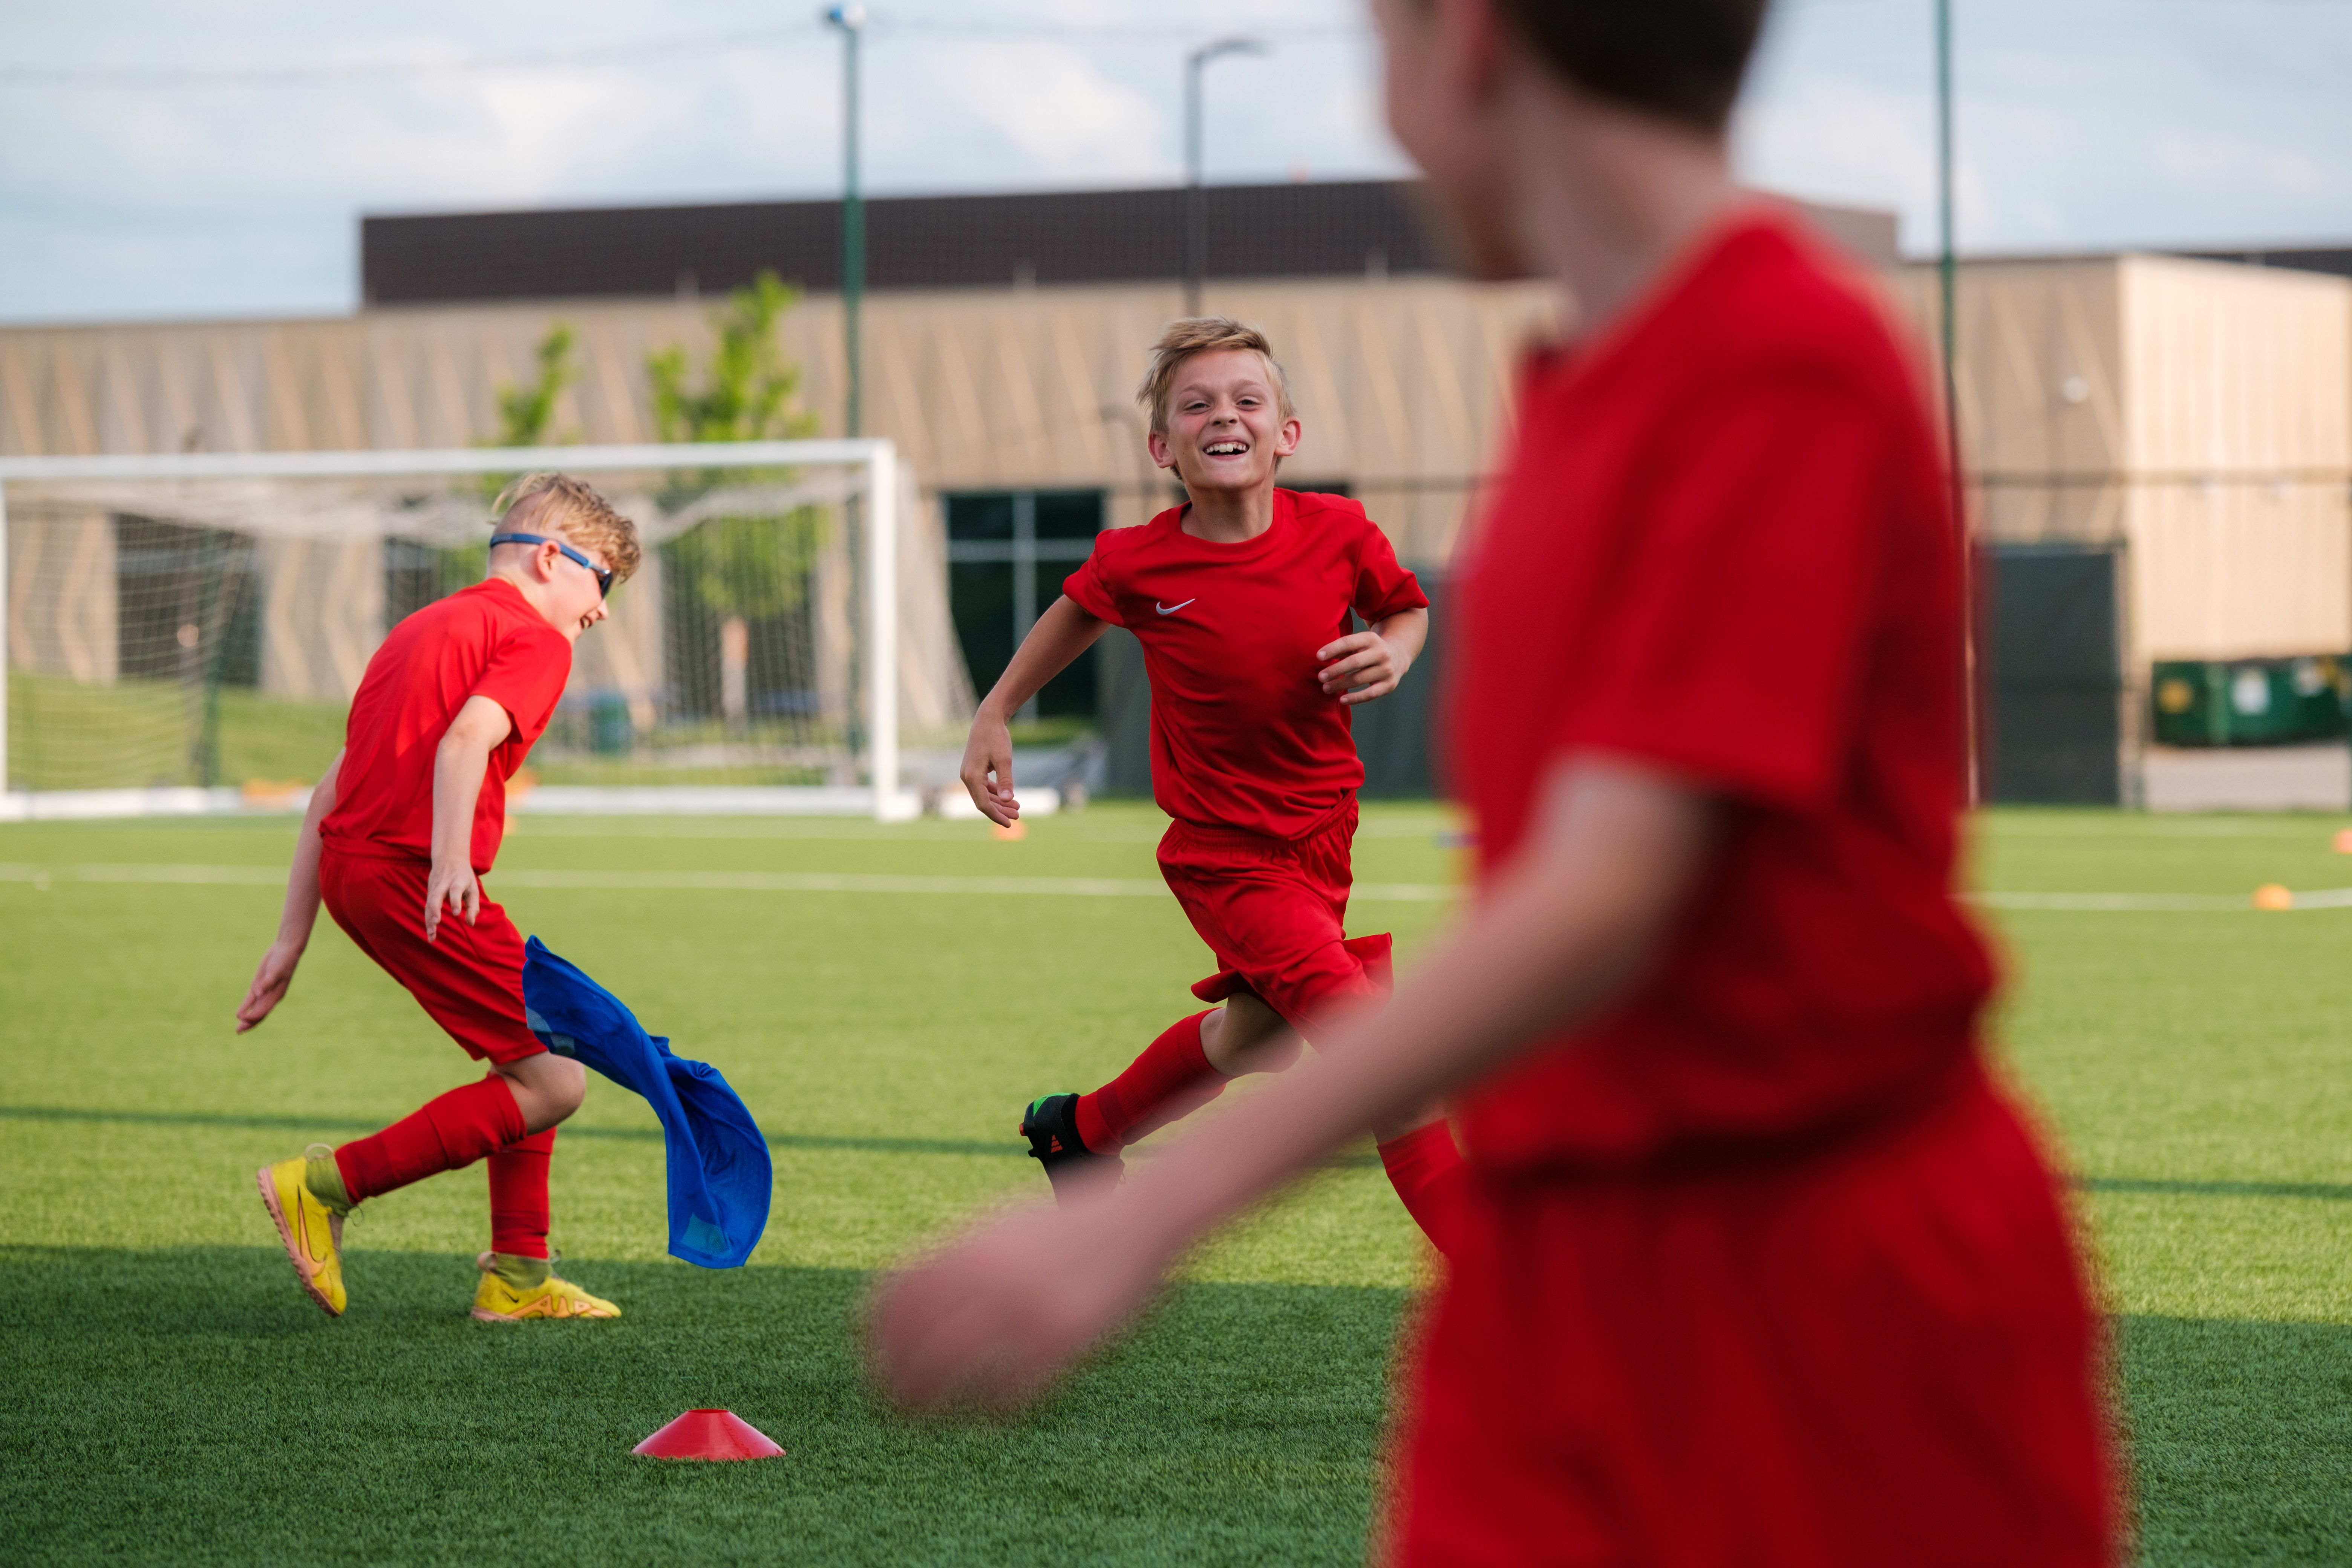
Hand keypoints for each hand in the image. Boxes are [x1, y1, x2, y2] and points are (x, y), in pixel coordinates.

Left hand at [236, 938, 304, 1032]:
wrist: (286, 950)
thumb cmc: (284, 960)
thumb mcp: (276, 971)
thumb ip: (267, 982)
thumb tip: (257, 993)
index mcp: (277, 995)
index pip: (263, 1010)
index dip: (253, 1016)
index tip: (242, 1017)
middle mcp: (271, 996)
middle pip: (260, 1014)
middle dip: (250, 1023)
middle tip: (238, 1031)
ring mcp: (265, 991)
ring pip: (256, 1009)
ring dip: (247, 1018)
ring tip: (239, 1028)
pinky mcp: (260, 984)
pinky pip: (252, 999)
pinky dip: (246, 1006)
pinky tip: (240, 1012)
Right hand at [423, 858, 479, 942]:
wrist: (448, 857)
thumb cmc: (464, 876)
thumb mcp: (473, 887)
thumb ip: (473, 906)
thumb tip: (471, 924)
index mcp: (458, 879)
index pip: (455, 890)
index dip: (455, 901)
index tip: (456, 913)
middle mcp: (443, 883)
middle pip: (436, 895)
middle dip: (435, 909)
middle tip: (436, 922)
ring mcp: (434, 888)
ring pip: (429, 904)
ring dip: (429, 919)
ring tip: (432, 935)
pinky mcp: (429, 893)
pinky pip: (427, 908)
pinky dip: (428, 921)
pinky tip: (431, 935)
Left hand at [866, 1182, 1177, 1414]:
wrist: (1136, 1219)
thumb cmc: (1062, 1224)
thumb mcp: (998, 1224)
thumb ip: (953, 1255)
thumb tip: (902, 1298)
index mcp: (967, 1249)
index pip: (896, 1301)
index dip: (874, 1339)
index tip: (869, 1363)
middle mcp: (988, 1281)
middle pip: (916, 1346)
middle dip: (894, 1383)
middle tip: (890, 1406)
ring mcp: (1024, 1314)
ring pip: (954, 1377)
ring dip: (931, 1406)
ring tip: (925, 1422)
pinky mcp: (1061, 1344)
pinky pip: (1007, 1394)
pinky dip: (988, 1410)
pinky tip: (983, 1414)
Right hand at [958, 709, 1020, 826]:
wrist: (988, 719)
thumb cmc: (996, 737)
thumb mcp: (1004, 759)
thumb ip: (1006, 781)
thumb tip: (1008, 800)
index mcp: (971, 776)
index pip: (983, 803)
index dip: (996, 815)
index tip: (1010, 823)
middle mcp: (967, 777)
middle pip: (983, 801)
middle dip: (1000, 810)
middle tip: (1018, 815)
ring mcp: (969, 773)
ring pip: (984, 795)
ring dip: (999, 802)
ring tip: (1017, 808)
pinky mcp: (974, 770)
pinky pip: (984, 787)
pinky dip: (996, 793)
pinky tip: (1008, 797)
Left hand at [1317, 629, 1409, 704]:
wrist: (1398, 656)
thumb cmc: (1369, 650)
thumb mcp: (1359, 643)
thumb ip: (1343, 649)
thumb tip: (1321, 657)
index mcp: (1371, 639)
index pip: (1349, 642)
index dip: (1333, 649)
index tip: (1318, 657)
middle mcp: (1381, 653)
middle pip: (1354, 662)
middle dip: (1335, 670)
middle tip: (1320, 677)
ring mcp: (1387, 669)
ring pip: (1360, 678)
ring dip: (1340, 684)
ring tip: (1326, 688)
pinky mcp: (1389, 685)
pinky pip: (1370, 694)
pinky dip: (1355, 698)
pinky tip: (1342, 700)